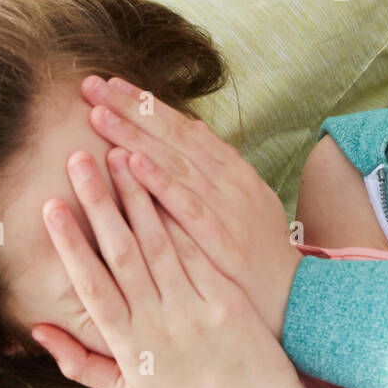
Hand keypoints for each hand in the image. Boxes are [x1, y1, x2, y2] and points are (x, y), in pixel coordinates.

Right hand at [31, 148, 312, 387]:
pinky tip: (168, 182)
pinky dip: (181, 215)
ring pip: (160, 241)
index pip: (92, 285)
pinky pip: (198, 249)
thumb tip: (37, 330)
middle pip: (122, 253)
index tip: (51, 206)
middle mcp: (158, 321)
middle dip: (98, 203)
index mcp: (129, 343)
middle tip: (79, 159)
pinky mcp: (225, 295)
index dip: (70, 244)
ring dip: (138, 196)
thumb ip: (80, 361)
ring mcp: (193, 306)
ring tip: (120, 153)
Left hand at [81, 75, 302, 338]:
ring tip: (99, 115)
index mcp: (234, 171)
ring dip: (136, 137)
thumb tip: (194, 125)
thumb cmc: (259, 252)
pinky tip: (131, 162)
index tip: (111, 85)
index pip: (184, 128)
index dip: (147, 105)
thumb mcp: (247, 201)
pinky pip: (188, 207)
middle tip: (91, 86)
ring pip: (176, 164)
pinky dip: (161, 182)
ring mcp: (229, 210)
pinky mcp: (223, 241)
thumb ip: (218, 166)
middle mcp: (231, 182)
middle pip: (174, 137)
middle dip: (131, 109)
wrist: (296, 302)